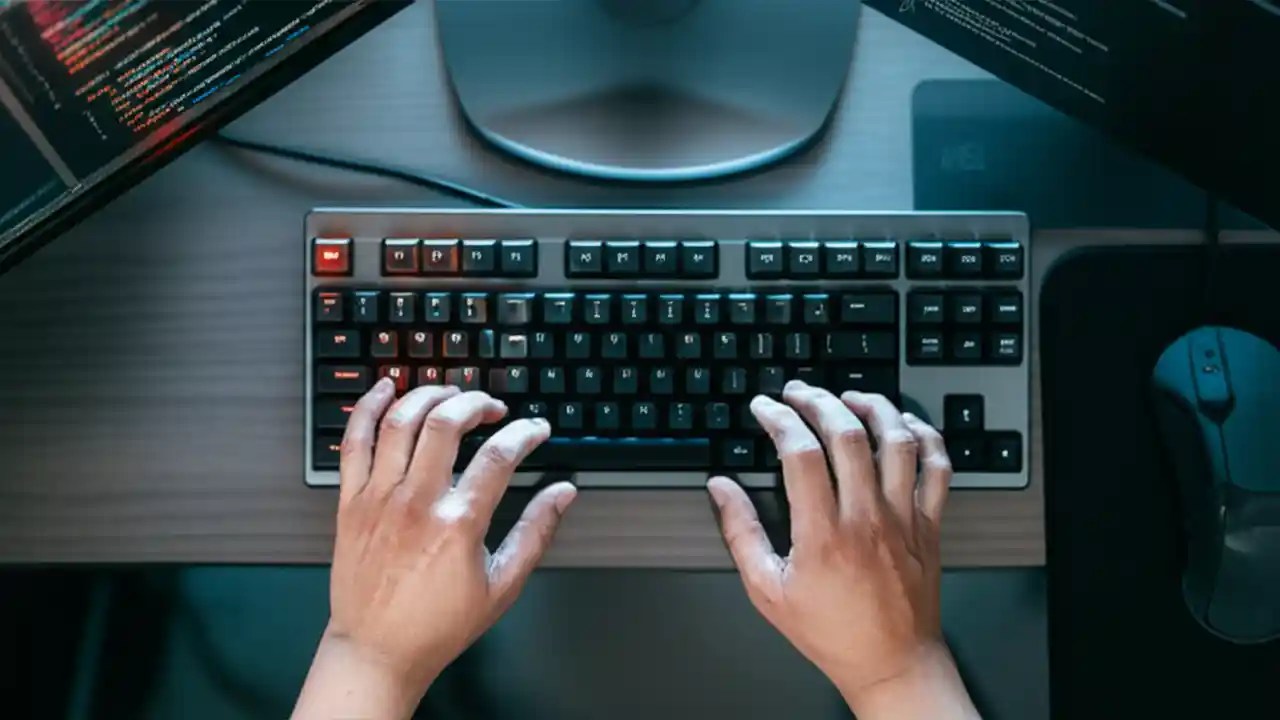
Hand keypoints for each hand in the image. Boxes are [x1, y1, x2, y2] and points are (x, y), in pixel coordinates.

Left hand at [292, 379, 576, 719]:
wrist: (377, 650)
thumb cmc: (436, 625)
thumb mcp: (502, 586)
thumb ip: (536, 532)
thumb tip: (563, 493)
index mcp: (457, 524)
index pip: (499, 456)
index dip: (525, 433)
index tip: (535, 430)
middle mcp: (416, 503)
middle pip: (446, 423)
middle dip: (476, 403)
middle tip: (491, 408)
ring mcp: (379, 499)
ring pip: (401, 422)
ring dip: (429, 396)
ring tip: (449, 394)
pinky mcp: (351, 502)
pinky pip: (354, 442)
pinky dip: (369, 409)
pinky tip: (386, 390)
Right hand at [707, 381, 978, 719]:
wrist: (892, 662)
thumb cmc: (831, 632)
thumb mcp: (767, 590)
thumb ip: (741, 533)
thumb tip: (721, 489)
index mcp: (823, 535)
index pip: (802, 454)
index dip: (780, 419)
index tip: (765, 408)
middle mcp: (867, 518)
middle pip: (848, 434)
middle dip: (818, 400)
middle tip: (799, 392)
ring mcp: (903, 518)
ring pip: (897, 440)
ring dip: (873, 406)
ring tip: (848, 397)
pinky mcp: (929, 523)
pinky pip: (937, 466)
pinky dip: (923, 436)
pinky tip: (902, 425)